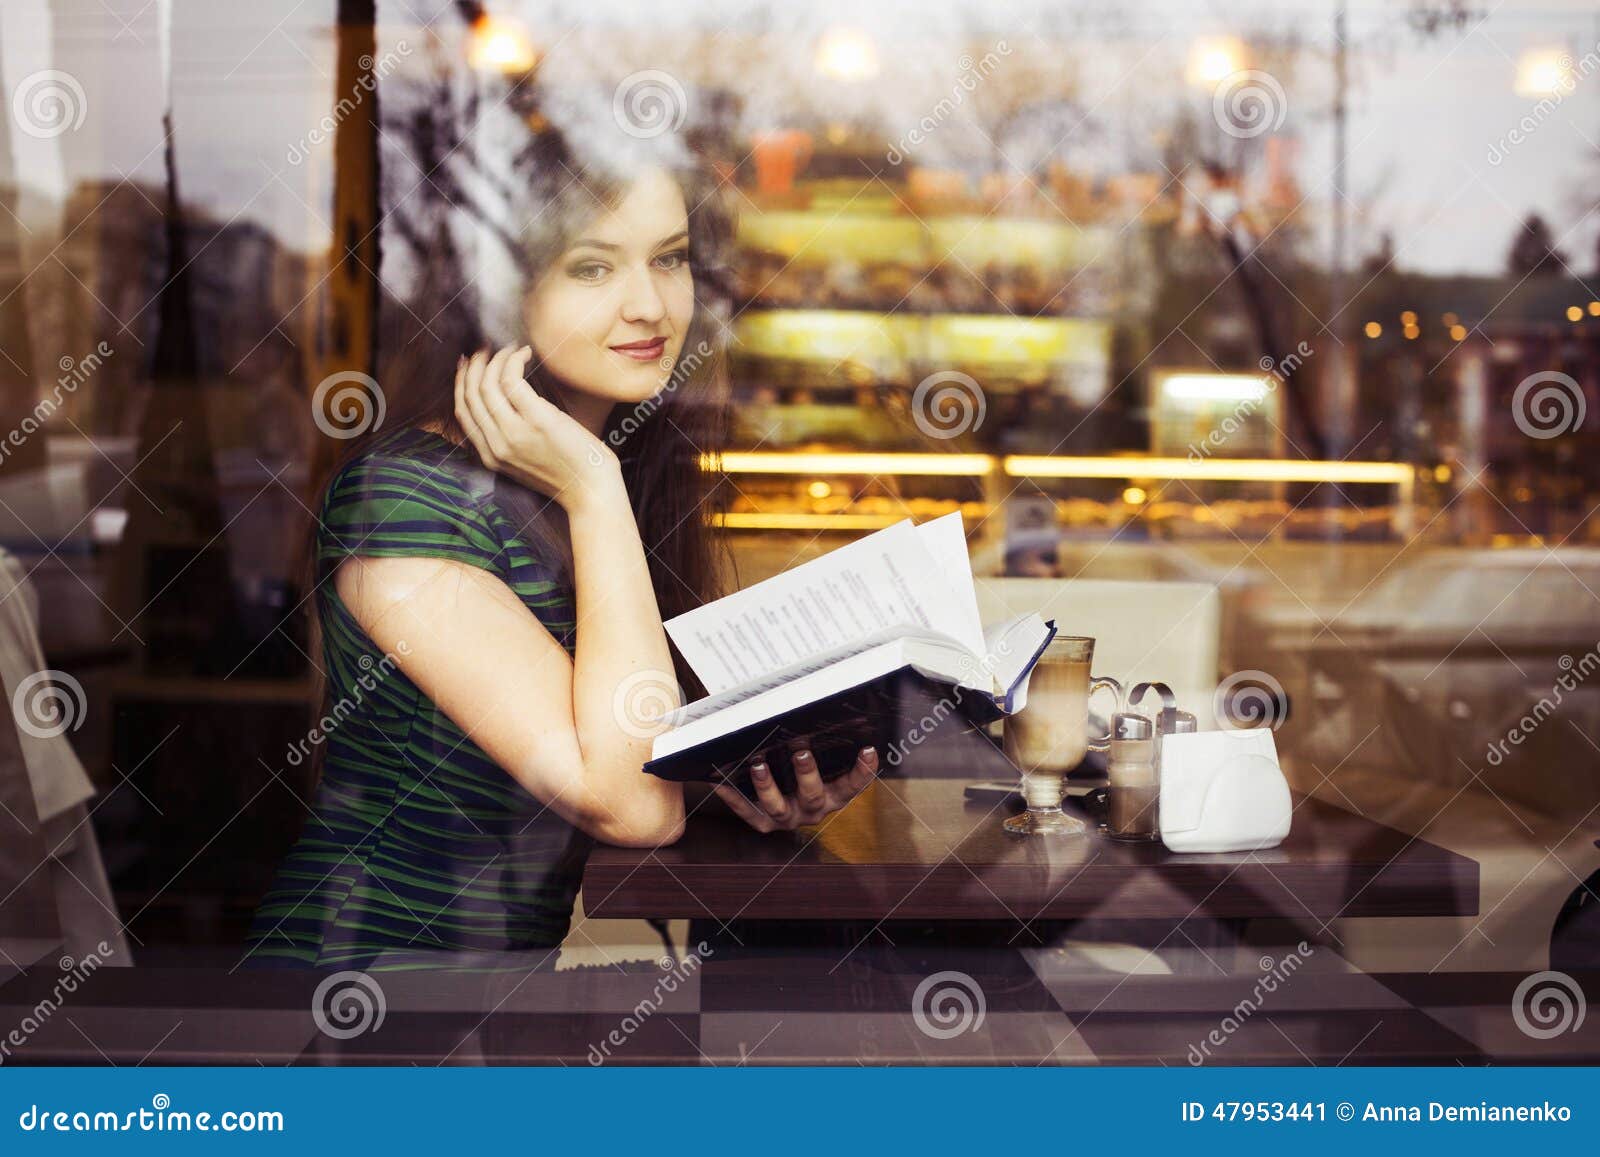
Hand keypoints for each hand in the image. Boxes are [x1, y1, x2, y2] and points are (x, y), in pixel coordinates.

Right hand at [454, 345, 622, 511]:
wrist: (591, 492)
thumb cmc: (568, 473)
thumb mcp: (527, 461)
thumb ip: (510, 439)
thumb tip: (505, 403)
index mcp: (491, 457)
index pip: (463, 412)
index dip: (461, 382)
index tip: (468, 363)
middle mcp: (496, 446)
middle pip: (470, 395)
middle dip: (474, 365)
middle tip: (485, 348)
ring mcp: (514, 434)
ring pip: (486, 385)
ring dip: (494, 359)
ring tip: (507, 349)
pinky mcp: (537, 421)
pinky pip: (511, 380)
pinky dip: (512, 360)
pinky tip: (523, 353)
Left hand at [714, 742, 878, 832]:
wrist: (781, 804)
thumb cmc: (802, 769)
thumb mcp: (821, 759)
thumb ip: (822, 740)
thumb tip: (818, 698)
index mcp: (833, 794)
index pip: (853, 785)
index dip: (863, 770)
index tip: (868, 750)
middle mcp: (813, 808)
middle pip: (813, 795)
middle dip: (807, 774)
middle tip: (801, 752)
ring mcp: (788, 817)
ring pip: (778, 805)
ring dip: (767, 786)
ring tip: (758, 765)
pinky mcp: (764, 822)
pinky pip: (747, 811)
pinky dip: (733, 796)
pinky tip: (720, 780)